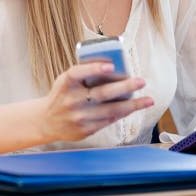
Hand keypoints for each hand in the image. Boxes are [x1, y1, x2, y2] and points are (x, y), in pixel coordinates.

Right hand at [39, 62, 153, 142]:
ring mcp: (79, 117)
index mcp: (65, 84)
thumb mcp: (65, 82)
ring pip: (111, 110)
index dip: (93, 68)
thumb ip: (84, 76)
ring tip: (148, 100)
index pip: (78, 73)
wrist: (47, 121)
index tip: (110, 66)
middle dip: (124, 87)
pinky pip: (109, 120)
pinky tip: (134, 108)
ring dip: (132, 105)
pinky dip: (123, 113)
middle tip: (141, 81)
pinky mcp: (86, 130)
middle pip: (101, 93)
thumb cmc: (63, 95)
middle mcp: (71, 101)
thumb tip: (115, 68)